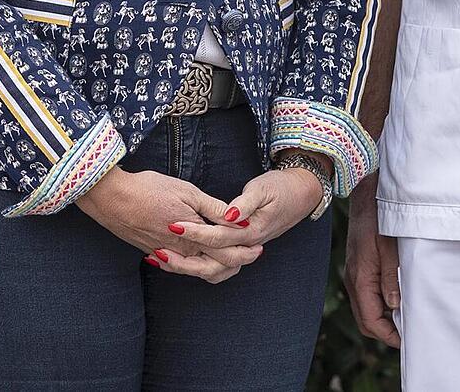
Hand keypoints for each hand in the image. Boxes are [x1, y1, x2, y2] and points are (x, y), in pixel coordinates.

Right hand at [77, 168, 261, 282]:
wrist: (111, 199)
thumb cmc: (149, 189)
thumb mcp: (187, 191)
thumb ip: (213, 208)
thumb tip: (238, 219)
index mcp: (193, 236)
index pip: (227, 252)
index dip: (245, 251)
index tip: (258, 246)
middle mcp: (181, 252)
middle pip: (215, 267)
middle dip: (236, 263)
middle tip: (252, 254)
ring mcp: (166, 255)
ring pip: (197, 270)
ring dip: (217, 267)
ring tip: (230, 259)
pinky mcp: (153, 253)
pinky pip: (178, 268)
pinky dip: (193, 267)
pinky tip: (196, 260)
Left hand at [170, 165, 321, 253]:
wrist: (301, 194)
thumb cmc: (280, 188)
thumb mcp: (263, 190)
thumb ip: (244, 204)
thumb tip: (229, 216)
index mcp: (251, 232)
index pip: (217, 237)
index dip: (195, 232)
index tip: (173, 225)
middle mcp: (246, 246)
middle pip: (211, 263)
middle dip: (183, 260)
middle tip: (158, 251)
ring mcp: (243, 250)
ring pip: (212, 271)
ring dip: (187, 266)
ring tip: (160, 257)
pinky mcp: (239, 248)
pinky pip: (215, 264)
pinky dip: (195, 263)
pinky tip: (176, 254)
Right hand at [341, 178, 400, 346]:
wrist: (364, 194)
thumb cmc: (378, 218)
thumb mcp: (389, 248)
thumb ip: (390, 278)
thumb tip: (394, 306)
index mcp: (360, 278)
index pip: (371, 321)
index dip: (389, 336)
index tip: (408, 340)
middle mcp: (353, 279)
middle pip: (365, 320)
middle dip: (385, 331)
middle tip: (408, 333)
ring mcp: (353, 273)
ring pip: (365, 308)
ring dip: (382, 318)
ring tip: (404, 318)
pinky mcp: (357, 267)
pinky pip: (365, 294)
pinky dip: (378, 304)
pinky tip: (395, 299)